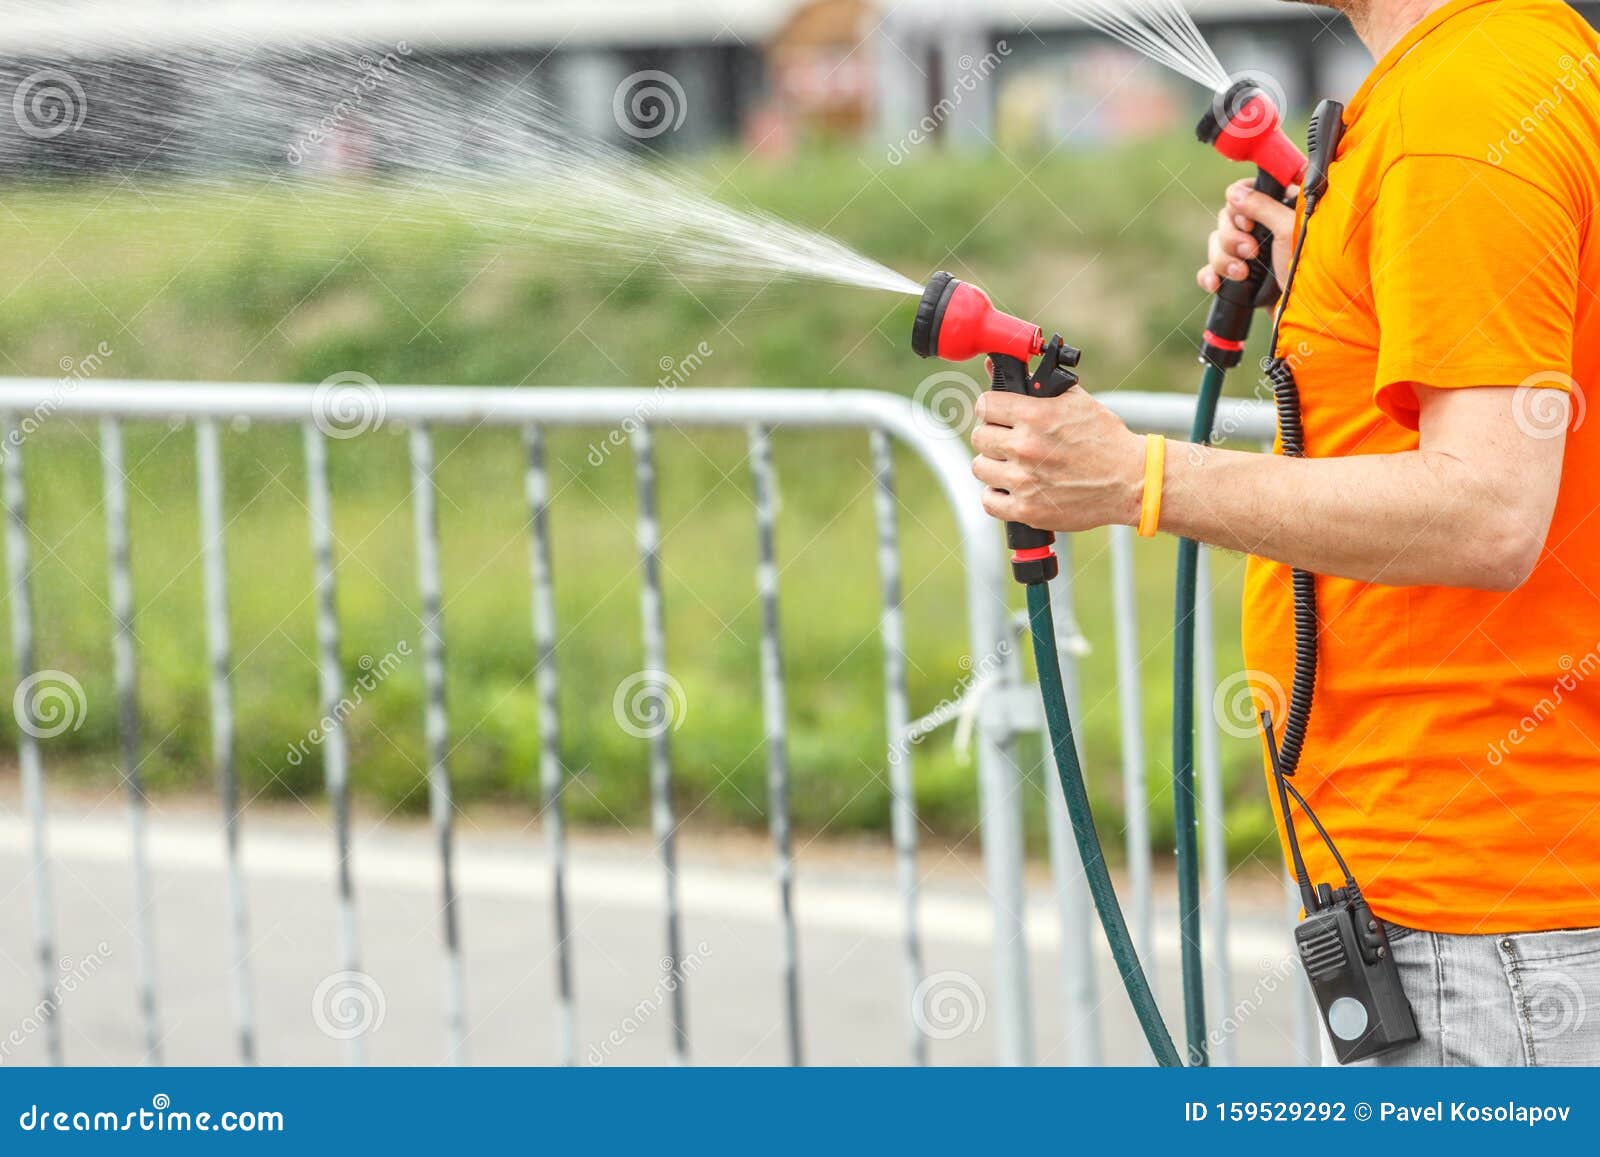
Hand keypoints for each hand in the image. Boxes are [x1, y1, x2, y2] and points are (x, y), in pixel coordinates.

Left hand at [970, 387, 1145, 532]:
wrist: (1129, 480)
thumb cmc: (1105, 438)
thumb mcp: (1074, 400)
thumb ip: (1034, 384)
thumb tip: (995, 368)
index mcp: (1035, 415)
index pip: (985, 405)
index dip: (991, 409)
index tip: (999, 415)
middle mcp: (1025, 447)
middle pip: (980, 437)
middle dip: (994, 436)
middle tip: (1011, 441)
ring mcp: (1024, 481)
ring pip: (980, 468)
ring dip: (995, 465)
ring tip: (1014, 464)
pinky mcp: (1027, 510)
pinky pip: (989, 501)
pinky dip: (998, 495)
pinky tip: (1014, 487)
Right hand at [1195, 178, 1297, 294]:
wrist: (1307, 313)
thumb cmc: (1308, 268)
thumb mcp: (1288, 229)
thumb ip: (1262, 206)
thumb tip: (1234, 193)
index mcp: (1281, 208)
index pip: (1246, 191)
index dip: (1240, 204)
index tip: (1249, 222)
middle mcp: (1265, 227)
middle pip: (1226, 218)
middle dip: (1232, 239)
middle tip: (1251, 252)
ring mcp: (1252, 252)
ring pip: (1217, 244)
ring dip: (1225, 260)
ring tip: (1243, 275)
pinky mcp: (1242, 276)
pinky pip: (1211, 269)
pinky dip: (1210, 276)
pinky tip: (1216, 284)